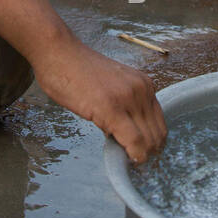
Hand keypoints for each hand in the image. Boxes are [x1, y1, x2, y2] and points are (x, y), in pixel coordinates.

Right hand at [33, 35, 166, 162]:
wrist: (58, 51)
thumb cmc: (75, 68)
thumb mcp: (110, 86)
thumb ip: (121, 106)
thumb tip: (121, 134)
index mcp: (144, 84)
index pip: (159, 123)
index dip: (153, 145)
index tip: (143, 157)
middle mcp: (142, 90)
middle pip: (158, 134)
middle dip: (149, 155)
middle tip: (135, 165)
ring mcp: (128, 98)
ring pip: (148, 141)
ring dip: (141, 158)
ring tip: (128, 164)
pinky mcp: (112, 108)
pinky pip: (133, 141)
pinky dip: (133, 156)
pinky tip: (125, 161)